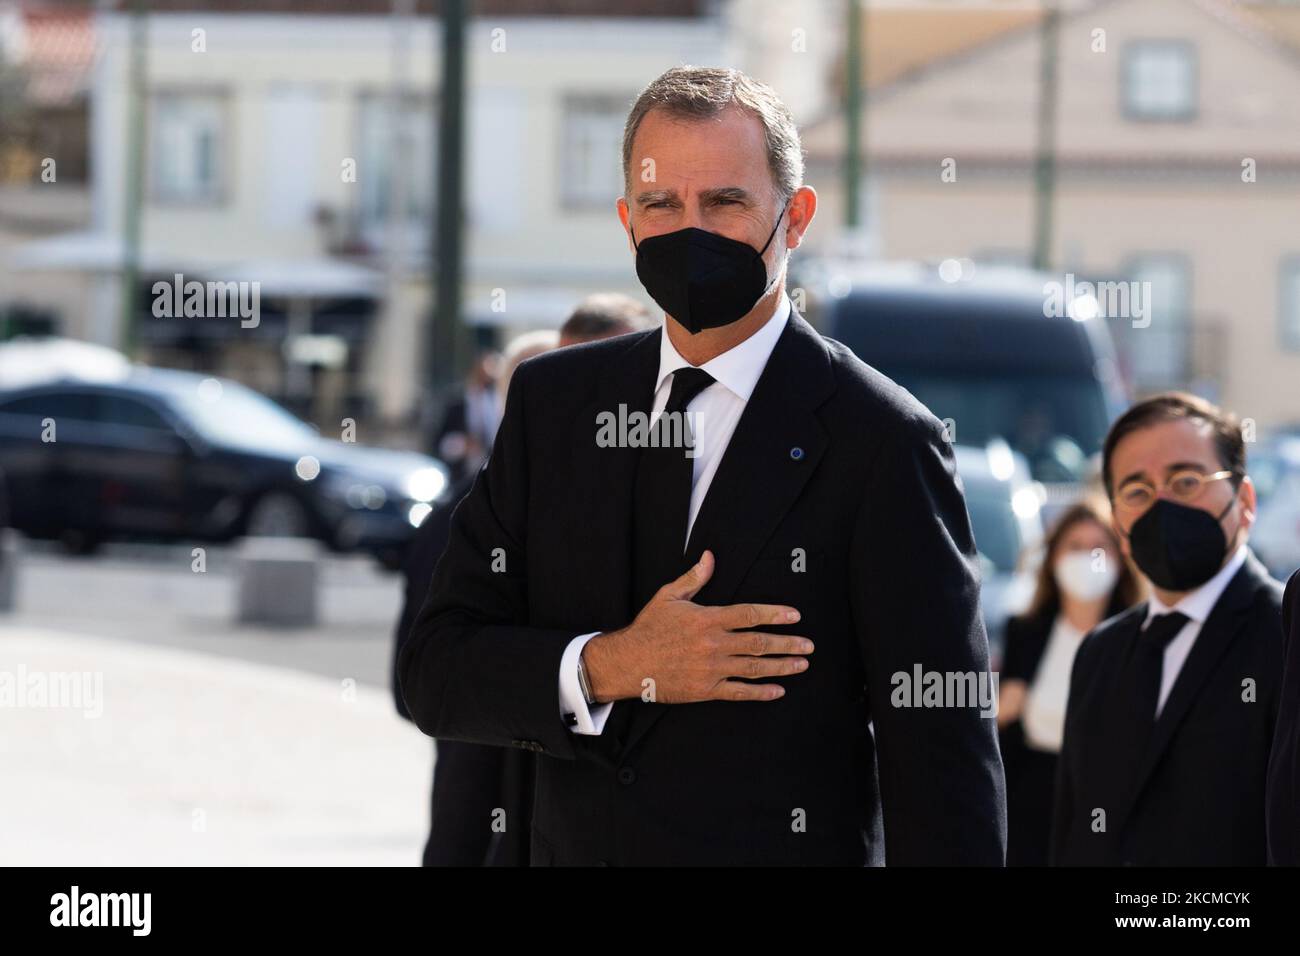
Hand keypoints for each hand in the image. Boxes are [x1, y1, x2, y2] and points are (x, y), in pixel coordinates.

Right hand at [581, 550, 812, 704]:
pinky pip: (738, 692)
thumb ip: (695, 578)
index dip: (775, 614)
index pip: (749, 614)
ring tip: (801, 665)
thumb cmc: (648, 627)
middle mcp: (713, 644)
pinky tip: (778, 691)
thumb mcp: (669, 596)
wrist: (628, 662)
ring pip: (754, 668)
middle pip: (759, 643)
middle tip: (809, 645)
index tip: (795, 616)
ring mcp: (711, 669)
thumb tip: (710, 557)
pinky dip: (760, 693)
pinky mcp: (705, 690)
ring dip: (781, 666)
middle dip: (788, 643)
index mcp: (707, 619)